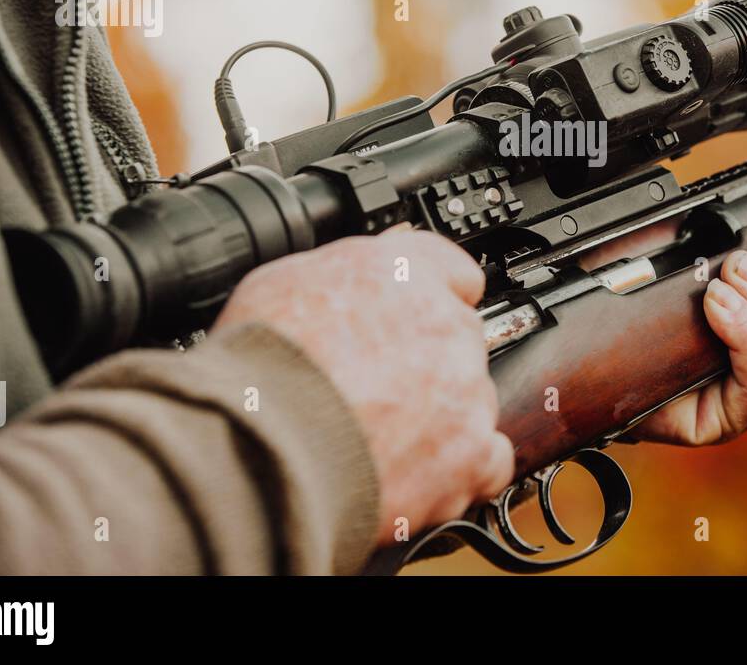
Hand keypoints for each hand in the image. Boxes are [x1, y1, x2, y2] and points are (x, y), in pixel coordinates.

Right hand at [214, 230, 512, 544]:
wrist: (260, 443)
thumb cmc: (259, 368)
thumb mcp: (282, 283)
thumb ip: (335, 280)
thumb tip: (340, 289)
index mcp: (401, 271)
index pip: (450, 270)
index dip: (433, 297)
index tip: (420, 318)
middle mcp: (444, 321)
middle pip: (458, 340)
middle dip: (423, 366)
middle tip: (375, 393)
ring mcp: (464, 388)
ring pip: (471, 401)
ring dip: (436, 422)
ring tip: (377, 444)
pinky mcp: (470, 452)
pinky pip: (487, 460)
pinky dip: (459, 473)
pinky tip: (417, 476)